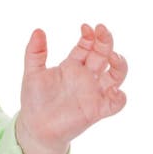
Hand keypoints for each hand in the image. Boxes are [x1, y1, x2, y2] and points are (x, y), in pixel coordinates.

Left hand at [16, 23, 127, 153]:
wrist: (34, 126)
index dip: (89, 36)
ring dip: (119, 64)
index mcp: (72, 66)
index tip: (85, 27)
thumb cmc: (34, 99)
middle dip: (105, 41)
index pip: (87, 46)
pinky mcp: (97, 110)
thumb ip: (35, 52)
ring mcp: (94, 93)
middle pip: (104, 55)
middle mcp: (86, 77)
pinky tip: (113, 89)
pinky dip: (120, 96)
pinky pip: (116, 103)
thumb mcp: (32, 72)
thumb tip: (38, 30)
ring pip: (117, 75)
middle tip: (102, 30)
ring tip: (112, 56)